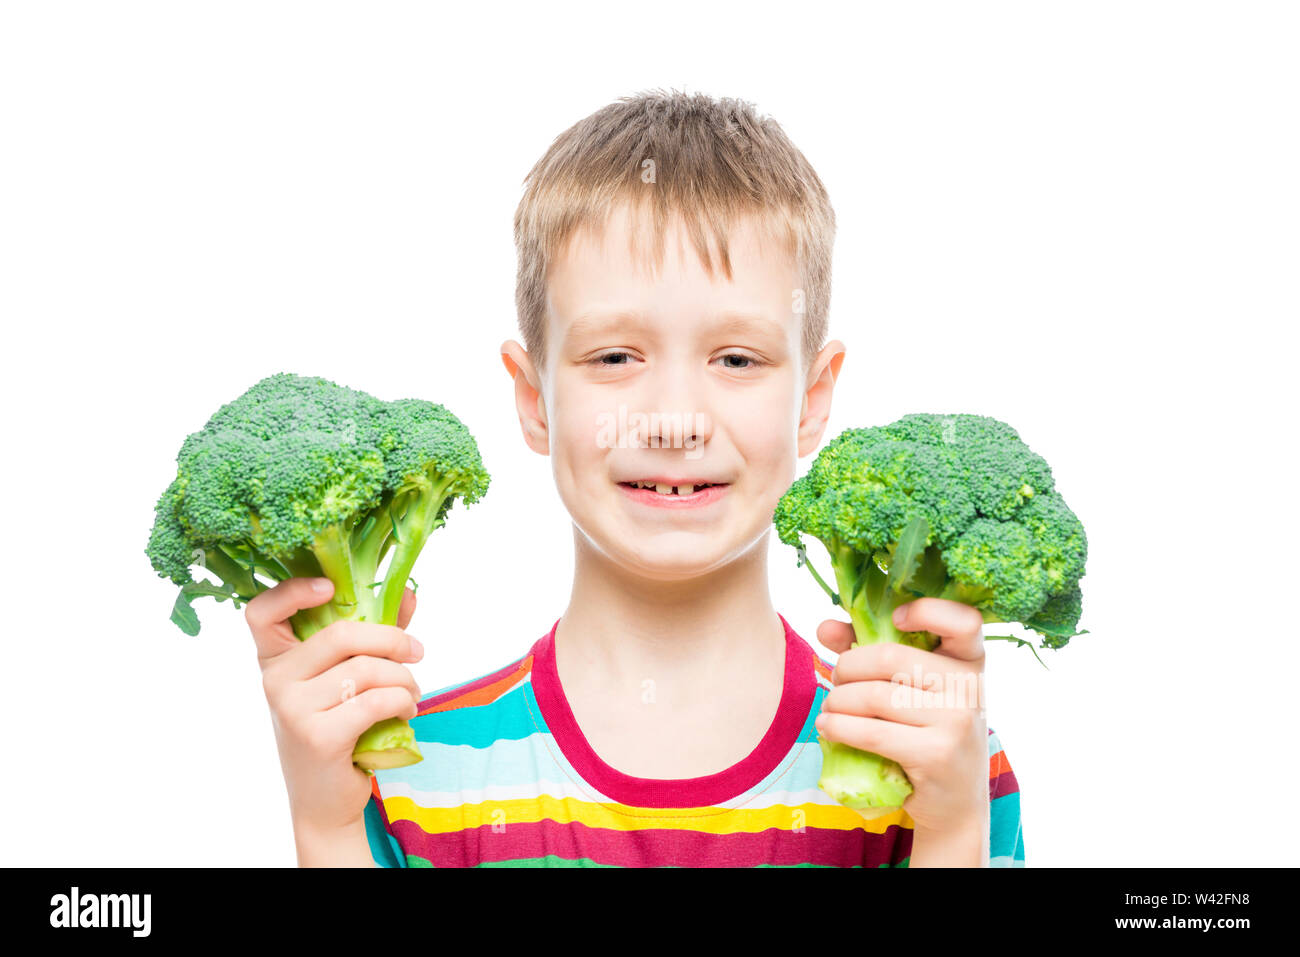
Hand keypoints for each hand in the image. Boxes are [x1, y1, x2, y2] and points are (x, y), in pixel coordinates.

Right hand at [245, 578, 422, 836]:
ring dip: (404, 679)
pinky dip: (402, 701)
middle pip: (340, 634)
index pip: (260, 612)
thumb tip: (408, 592)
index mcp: (275, 658)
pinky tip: (405, 710)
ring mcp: (291, 709)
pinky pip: (375, 701)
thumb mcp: (347, 677)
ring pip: (366, 669)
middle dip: (392, 639)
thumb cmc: (338, 728)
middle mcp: (275, 680)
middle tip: (416, 652)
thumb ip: (374, 633)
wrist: (325, 799)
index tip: (332, 587)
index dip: (292, 591)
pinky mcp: (317, 736)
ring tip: (411, 693)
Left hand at [814, 598, 988, 835]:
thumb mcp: (914, 689)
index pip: (964, 620)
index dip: (927, 611)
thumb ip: (872, 650)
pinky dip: (839, 727)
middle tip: (837, 681)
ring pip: (873, 695)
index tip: (894, 619)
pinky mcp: (937, 754)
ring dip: (838, 701)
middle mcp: (970, 687)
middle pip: (889, 657)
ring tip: (830, 708)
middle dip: (848, 667)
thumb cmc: (928, 733)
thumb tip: (826, 626)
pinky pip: (871, 731)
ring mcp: (957, 721)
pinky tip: (828, 727)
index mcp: (970, 661)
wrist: (955, 801)